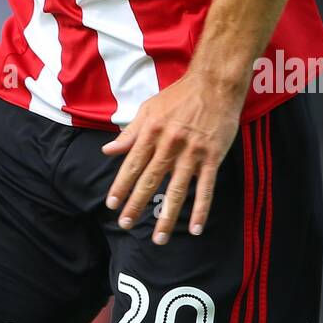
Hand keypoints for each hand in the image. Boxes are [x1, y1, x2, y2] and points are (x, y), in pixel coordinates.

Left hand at [100, 71, 244, 243]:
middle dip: (137, 204)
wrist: (214, 84)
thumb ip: (130, 132)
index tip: (112, 204)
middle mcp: (169, 144)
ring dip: (167, 216)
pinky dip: (201, 209)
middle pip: (150, 180)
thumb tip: (108, 150)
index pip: (132, 164)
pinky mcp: (212, 157)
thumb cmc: (179, 96)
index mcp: (151, 132)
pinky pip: (206, 188)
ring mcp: (192, 152)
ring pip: (177, 190)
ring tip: (159, 238)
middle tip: (126, 224)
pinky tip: (196, 228)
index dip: (121, 185)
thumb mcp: (149, 108)